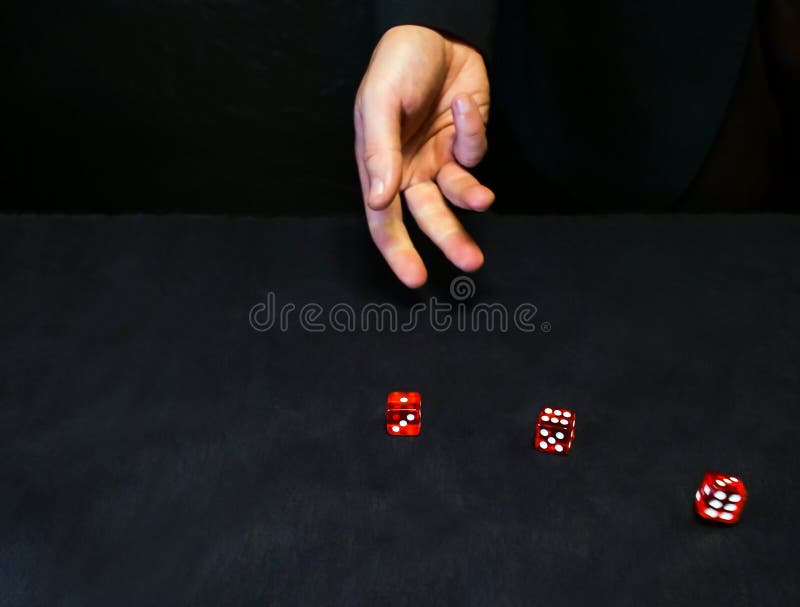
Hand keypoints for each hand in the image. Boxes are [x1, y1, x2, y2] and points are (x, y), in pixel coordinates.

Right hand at [354, 25, 493, 287]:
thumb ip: (379, 153)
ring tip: (484, 200)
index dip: (398, 251)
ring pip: (457, 197)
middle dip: (448, 240)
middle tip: (469, 263)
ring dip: (472, 201)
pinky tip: (462, 107)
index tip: (415, 278)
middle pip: (427, 217)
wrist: (436, 31)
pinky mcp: (466, 141)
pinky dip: (471, 135)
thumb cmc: (397, 65)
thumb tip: (377, 200)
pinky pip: (474, 154)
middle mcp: (409, 170)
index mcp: (379, 168)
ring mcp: (439, 158)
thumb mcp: (380, 104)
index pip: (384, 220)